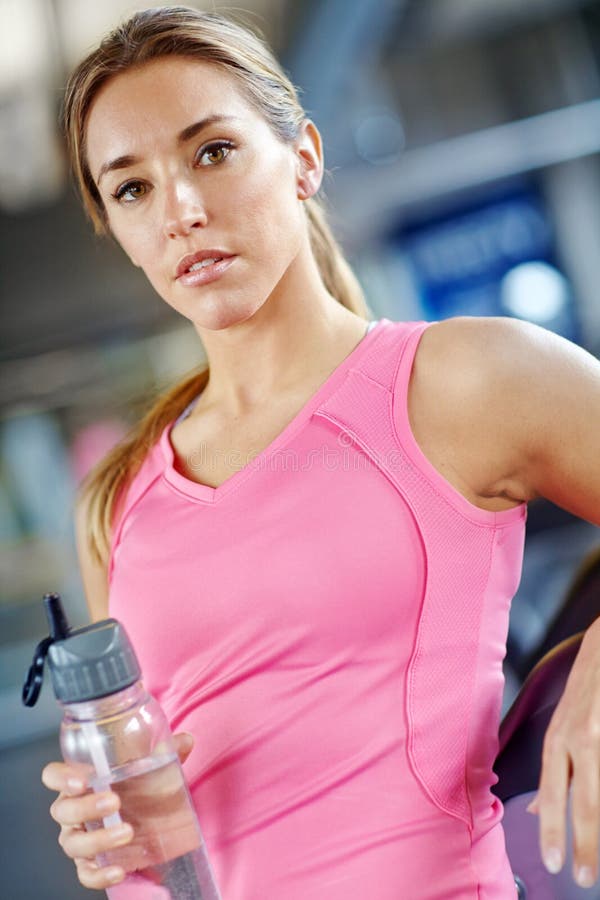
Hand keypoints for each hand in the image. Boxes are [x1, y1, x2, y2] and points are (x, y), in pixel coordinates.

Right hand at [41, 732, 194, 890]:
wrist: (142, 818)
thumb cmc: (134, 786)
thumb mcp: (147, 766)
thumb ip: (164, 751)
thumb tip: (186, 741)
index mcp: (79, 781)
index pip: (53, 775)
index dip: (61, 777)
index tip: (82, 780)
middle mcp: (72, 810)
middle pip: (63, 810)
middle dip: (86, 807)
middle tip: (114, 802)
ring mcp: (78, 838)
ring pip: (72, 843)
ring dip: (97, 840)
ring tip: (127, 833)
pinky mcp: (88, 863)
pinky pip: (86, 873)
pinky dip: (99, 875)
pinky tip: (119, 870)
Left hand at [527, 628, 599, 888]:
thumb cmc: (585, 694)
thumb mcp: (561, 729)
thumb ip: (553, 770)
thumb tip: (536, 811)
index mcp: (559, 740)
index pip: (554, 793)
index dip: (554, 831)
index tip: (556, 864)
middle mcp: (579, 739)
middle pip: (584, 802)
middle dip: (584, 845)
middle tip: (583, 877)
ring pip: (599, 795)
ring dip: (599, 829)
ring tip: (597, 862)